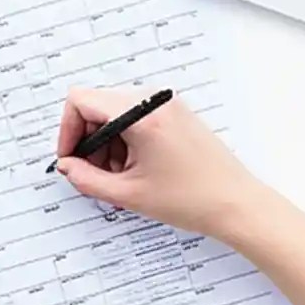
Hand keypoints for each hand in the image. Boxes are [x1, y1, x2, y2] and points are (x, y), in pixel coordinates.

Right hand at [53, 88, 266, 235]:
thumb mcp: (127, 194)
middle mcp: (155, 101)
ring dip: (108, 142)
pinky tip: (136, 168)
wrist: (236, 204)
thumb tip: (67, 166)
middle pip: (97, 105)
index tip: (71, 156)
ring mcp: (168, 104)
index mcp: (141, 114)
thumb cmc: (194, 199)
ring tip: (120, 176)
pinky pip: (137, 116)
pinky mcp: (176, 113)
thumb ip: (86, 178)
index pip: (81, 100)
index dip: (68, 130)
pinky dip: (127, 139)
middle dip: (89, 140)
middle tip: (93, 172)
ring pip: (116, 112)